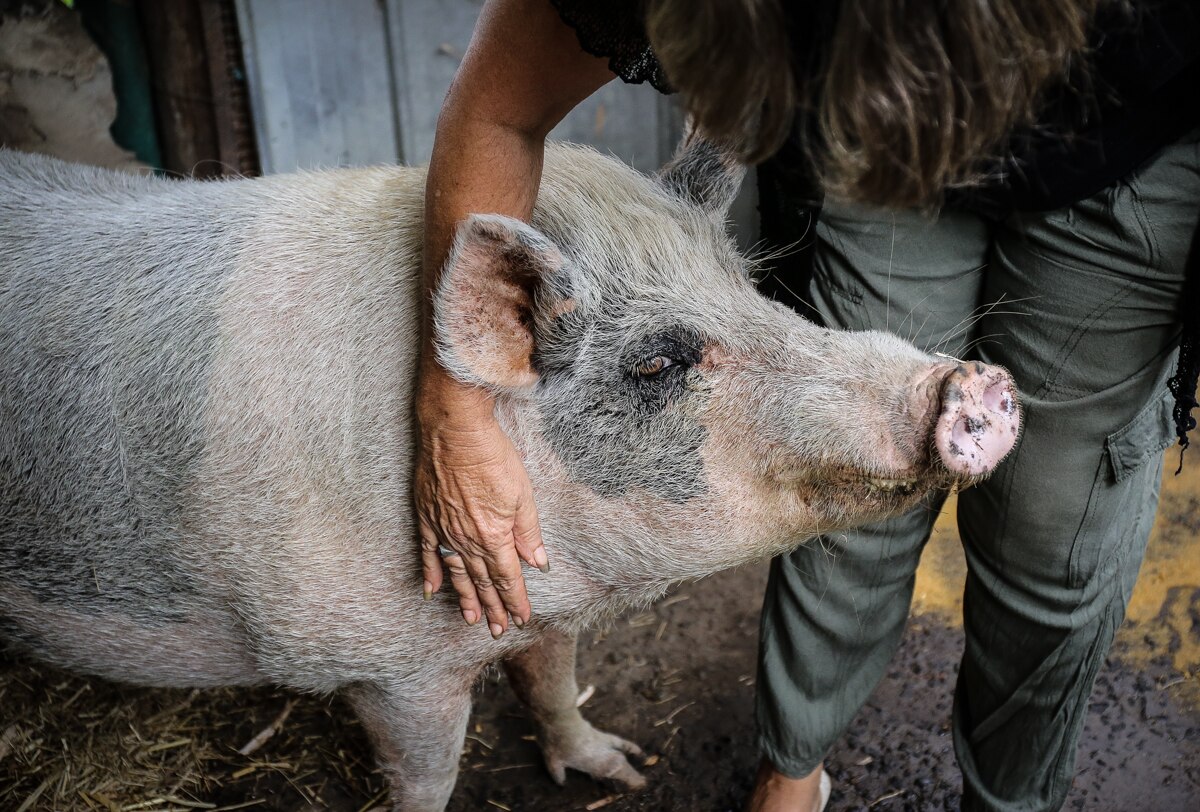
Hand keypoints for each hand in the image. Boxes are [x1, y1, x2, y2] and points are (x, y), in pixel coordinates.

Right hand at [415, 379, 547, 637]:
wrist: (454, 430)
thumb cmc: (492, 457)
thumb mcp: (522, 495)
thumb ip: (528, 533)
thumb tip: (538, 563)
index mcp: (494, 536)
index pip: (507, 576)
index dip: (515, 599)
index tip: (522, 618)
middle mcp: (467, 540)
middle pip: (482, 581)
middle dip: (493, 607)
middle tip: (497, 629)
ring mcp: (444, 530)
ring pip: (457, 573)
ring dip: (465, 598)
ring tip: (472, 619)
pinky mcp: (427, 517)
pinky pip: (428, 552)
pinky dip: (431, 573)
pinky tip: (432, 591)